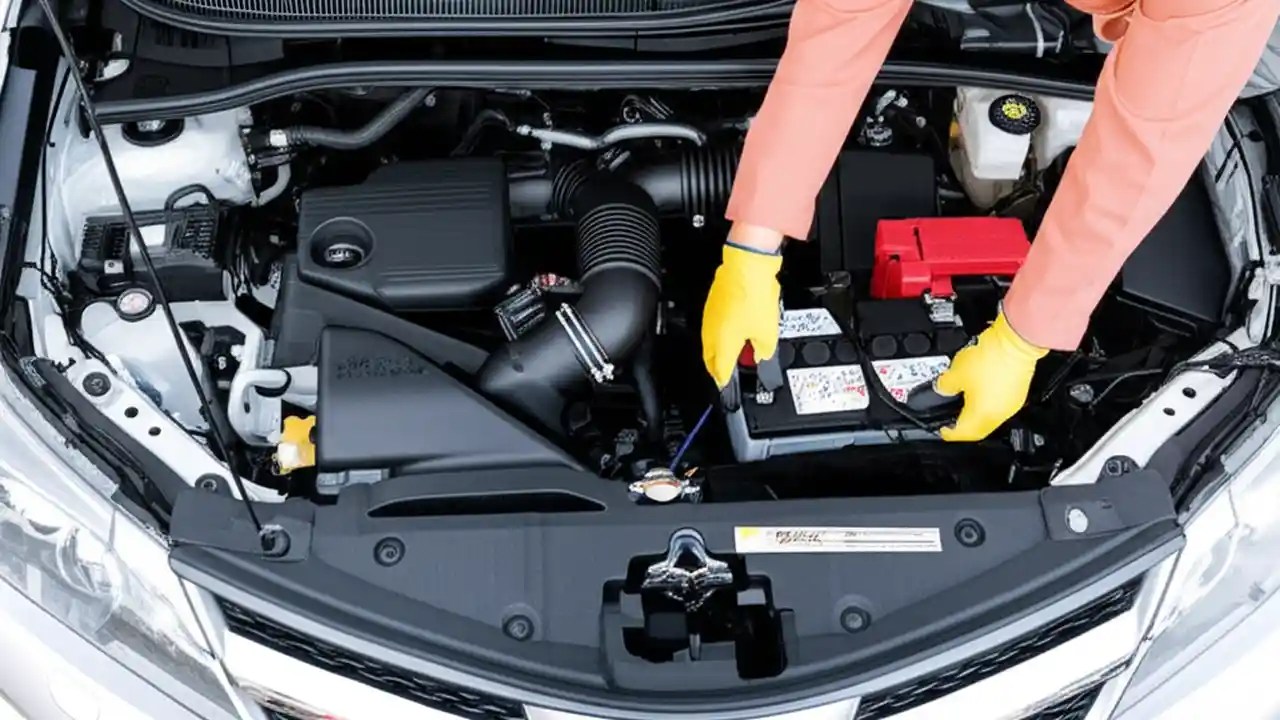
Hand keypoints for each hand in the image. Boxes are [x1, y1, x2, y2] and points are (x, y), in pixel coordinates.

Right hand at [701, 242, 782, 388]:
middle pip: (710, 360)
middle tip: (726, 373)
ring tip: (732, 353)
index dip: (725, 383)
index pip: (720, 372)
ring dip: (719, 351)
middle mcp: (710, 333)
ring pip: (710, 343)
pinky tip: (733, 331)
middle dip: (718, 368)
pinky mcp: (713, 303)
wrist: (747, 264)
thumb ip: (763, 350)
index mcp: (722, 345)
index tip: (727, 388)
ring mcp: (709, 317)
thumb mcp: (768, 332)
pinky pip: (713, 326)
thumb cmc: (754, 294)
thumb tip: (760, 354)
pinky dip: (721, 334)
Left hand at [935, 313, 1046, 441]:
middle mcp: (1000, 414)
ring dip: (977, 414)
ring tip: (965, 403)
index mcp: (982, 415)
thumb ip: (944, 386)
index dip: (948, 432)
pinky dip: (988, 402)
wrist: (1015, 341)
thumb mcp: (955, 372)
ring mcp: (1012, 403)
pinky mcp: (1019, 391)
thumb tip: (942, 389)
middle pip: (978, 429)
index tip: (942, 429)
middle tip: (952, 419)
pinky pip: (1000, 404)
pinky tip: (981, 391)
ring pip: (991, 418)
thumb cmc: (991, 356)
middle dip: (964, 427)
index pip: (962, 433)